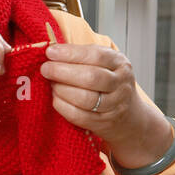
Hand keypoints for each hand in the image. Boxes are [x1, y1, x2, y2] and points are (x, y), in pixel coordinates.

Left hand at [38, 43, 173, 167]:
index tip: (50, 52)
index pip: (96, 55)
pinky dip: (63, 107)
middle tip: (45, 69)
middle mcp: (121, 83)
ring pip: (86, 99)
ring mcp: (115, 105)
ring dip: (62, 90)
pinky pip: (80, 116)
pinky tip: (56, 99)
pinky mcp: (104, 123)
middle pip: (91, 77)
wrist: (129, 115)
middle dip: (62, 72)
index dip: (71, 53)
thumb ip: (82, 56)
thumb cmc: (108, 83)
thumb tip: (52, 52)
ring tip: (51, 84)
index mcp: (119, 63)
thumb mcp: (104, 64)